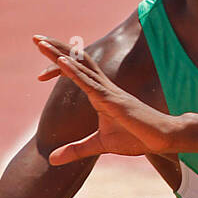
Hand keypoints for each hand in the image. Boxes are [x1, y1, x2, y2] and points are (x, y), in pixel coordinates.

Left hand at [33, 36, 177, 163]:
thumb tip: (52, 160)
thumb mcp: (100, 145)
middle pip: (77, 61)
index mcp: (101, 94)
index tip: (41, 51)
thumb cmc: (137, 138)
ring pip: (81, 67)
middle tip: (35, 38)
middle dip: (56, 48)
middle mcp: (104, 87)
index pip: (77, 71)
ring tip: (41, 43)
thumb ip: (76, 150)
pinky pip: (91, 84)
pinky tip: (61, 62)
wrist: (162, 140)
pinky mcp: (114, 101)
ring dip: (60, 54)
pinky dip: (75, 72)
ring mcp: (109, 92)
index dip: (59, 61)